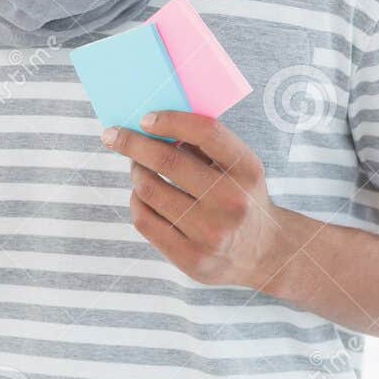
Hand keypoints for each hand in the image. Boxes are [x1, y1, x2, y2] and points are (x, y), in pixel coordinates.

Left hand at [106, 111, 299, 290]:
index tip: (145, 118)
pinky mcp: (192, 259)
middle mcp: (232, 202)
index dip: (171, 120)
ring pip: (149, 191)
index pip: (206, 133)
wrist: (265, 253)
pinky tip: (142, 195)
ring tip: (138, 167)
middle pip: (168, 162)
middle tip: (113, 135)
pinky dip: (137, 200)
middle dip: (133, 143)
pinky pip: (144, 220)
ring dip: (136, 172)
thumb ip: (204, 144)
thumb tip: (153, 124)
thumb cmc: (241, 197)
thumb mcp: (239, 167)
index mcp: (247, 170)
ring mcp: (211, 234)